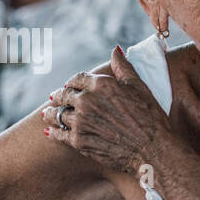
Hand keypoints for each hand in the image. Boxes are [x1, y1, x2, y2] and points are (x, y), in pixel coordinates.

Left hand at [43, 45, 170, 174]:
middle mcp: (87, 101)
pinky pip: (59, 134)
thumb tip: (115, 50)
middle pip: (64, 95)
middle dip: (58, 96)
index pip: (78, 79)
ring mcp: (81, 121)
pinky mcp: (78, 141)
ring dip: (51, 113)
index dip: (73, 82)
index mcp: (101, 85)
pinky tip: (49, 132)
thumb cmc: (150, 118)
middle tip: (54, 97)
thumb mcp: (139, 87)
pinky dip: (53, 132)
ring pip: (57, 114)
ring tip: (47, 114)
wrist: (152, 150)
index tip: (70, 85)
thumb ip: (123, 67)